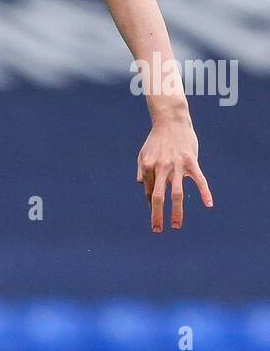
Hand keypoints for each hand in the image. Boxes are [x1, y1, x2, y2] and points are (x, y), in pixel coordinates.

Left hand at [136, 114, 212, 231]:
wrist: (171, 120)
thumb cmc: (157, 139)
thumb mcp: (143, 154)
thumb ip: (142, 170)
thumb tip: (142, 186)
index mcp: (148, 167)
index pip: (149, 191)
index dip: (151, 204)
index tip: (155, 213)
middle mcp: (161, 168)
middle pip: (158, 197)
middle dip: (157, 216)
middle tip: (157, 230)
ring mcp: (177, 165)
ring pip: (177, 193)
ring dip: (177, 212)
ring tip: (177, 225)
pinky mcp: (191, 161)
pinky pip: (199, 180)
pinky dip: (204, 192)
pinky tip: (208, 204)